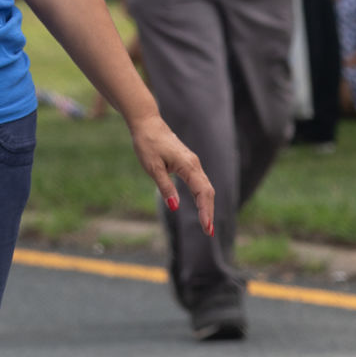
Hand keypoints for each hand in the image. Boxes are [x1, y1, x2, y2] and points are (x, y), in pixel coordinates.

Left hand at [128, 114, 214, 235]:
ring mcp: (193, 164)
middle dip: (209, 212)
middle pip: (207, 192)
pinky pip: (199, 183)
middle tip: (208, 233)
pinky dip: (202, 197)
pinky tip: (201, 208)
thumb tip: (174, 207)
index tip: (206, 228)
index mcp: (188, 165)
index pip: (202, 192)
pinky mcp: (188, 164)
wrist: (147, 123)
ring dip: (207, 206)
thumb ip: (165, 187)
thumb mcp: (152, 167)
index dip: (205, 211)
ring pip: (205, 188)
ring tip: (206, 225)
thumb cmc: (148, 143)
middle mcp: (194, 165)